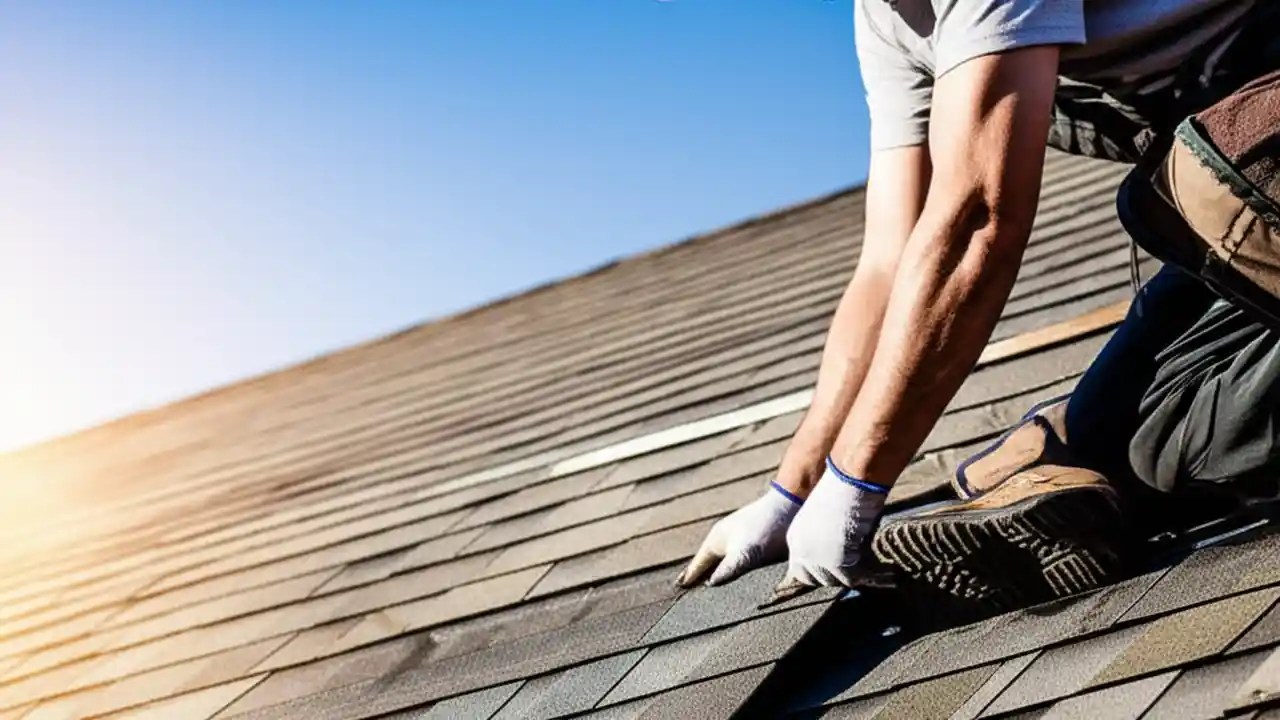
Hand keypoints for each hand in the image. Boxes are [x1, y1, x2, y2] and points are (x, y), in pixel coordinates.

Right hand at [676, 482, 801, 587]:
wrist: (792, 503)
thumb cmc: (767, 528)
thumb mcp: (747, 553)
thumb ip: (728, 570)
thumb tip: (710, 585)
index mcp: (716, 540)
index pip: (697, 565)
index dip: (689, 578)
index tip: (676, 590)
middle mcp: (724, 537)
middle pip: (706, 562)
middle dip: (697, 575)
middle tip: (686, 590)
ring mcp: (738, 536)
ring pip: (720, 559)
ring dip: (712, 572)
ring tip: (706, 584)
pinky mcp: (754, 539)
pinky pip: (735, 558)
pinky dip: (729, 569)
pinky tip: (736, 575)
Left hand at [775, 459, 887, 592]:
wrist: (849, 480)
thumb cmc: (843, 493)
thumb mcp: (825, 521)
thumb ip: (825, 541)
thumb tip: (841, 559)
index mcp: (795, 538)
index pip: (801, 572)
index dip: (821, 573)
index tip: (839, 570)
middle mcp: (800, 550)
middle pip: (817, 580)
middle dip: (836, 576)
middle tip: (858, 568)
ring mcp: (815, 558)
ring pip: (836, 581)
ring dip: (852, 574)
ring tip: (870, 566)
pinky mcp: (834, 562)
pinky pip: (852, 578)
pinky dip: (867, 576)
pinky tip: (880, 569)